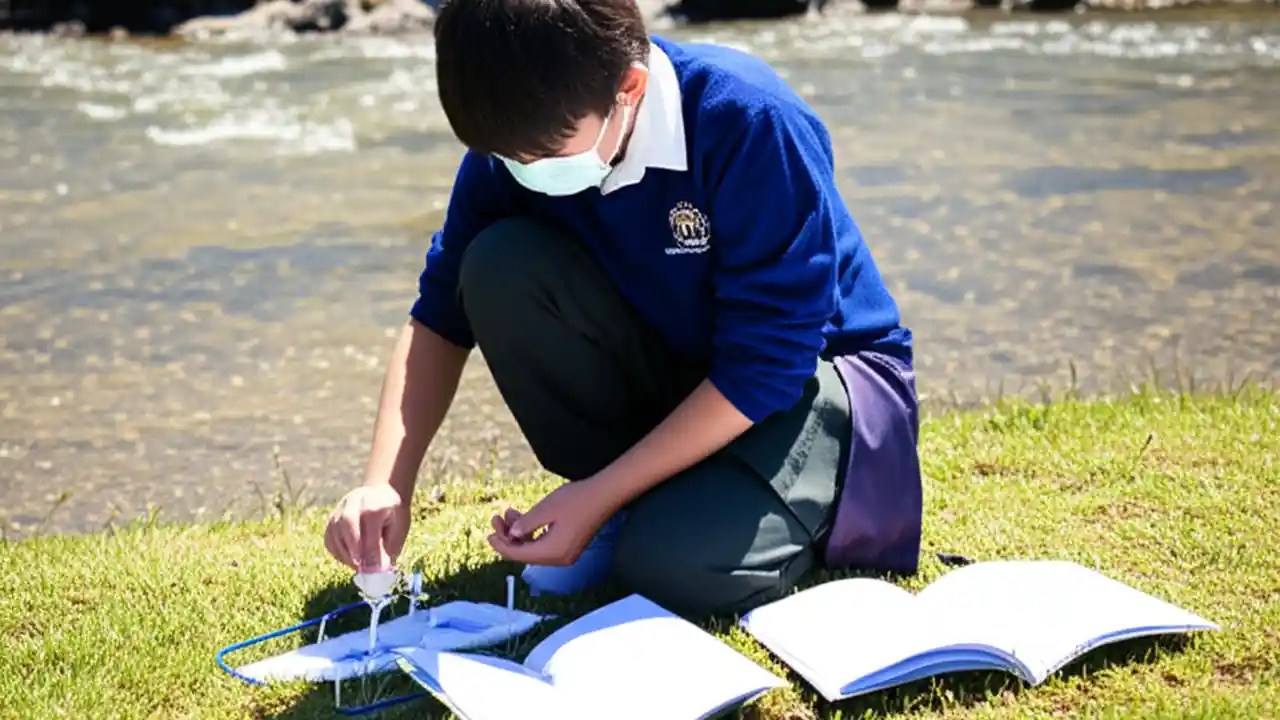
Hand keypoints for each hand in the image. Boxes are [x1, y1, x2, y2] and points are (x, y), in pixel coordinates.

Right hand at [324, 484, 410, 570]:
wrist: (381, 495)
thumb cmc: (393, 516)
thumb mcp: (399, 528)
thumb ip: (388, 547)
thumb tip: (377, 570)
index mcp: (375, 503)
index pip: (370, 524)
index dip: (372, 548)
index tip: (376, 569)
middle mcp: (353, 502)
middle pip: (347, 521)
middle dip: (353, 547)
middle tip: (361, 566)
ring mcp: (339, 511)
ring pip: (334, 533)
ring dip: (346, 555)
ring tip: (359, 566)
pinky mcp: (330, 522)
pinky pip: (329, 541)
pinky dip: (338, 553)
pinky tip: (351, 560)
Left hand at [488, 478, 619, 565]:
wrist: (604, 494)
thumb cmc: (576, 499)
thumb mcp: (546, 509)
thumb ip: (525, 524)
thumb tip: (511, 535)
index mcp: (553, 552)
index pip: (519, 555)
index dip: (501, 545)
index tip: (488, 533)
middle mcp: (560, 559)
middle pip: (525, 553)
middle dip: (508, 537)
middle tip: (497, 518)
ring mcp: (566, 554)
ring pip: (534, 548)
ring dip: (520, 532)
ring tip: (509, 513)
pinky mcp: (569, 546)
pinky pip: (544, 544)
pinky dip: (532, 532)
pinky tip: (525, 517)